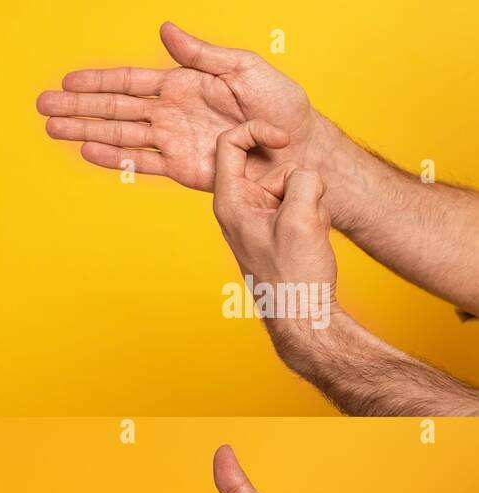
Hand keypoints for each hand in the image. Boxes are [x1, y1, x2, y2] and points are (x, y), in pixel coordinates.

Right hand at [37, 22, 318, 190]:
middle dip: (76, 106)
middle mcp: (171, 112)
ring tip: (51, 129)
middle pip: (113, 108)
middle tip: (41, 105)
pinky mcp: (180, 169)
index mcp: (183, 83)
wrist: (297, 151)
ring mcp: (172, 142)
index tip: (67, 80)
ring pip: (118, 134)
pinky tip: (87, 150)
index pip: (130, 80)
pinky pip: (140, 162)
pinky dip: (113, 158)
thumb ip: (201, 54)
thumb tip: (165, 31)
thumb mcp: (244, 68)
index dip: (97, 79)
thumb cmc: (281, 106)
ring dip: (83, 130)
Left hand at [213, 121, 336, 331]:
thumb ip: (302, 182)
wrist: (302, 312)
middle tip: (302, 217)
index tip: (284, 139)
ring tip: (307, 232)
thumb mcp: (301, 220)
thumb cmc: (293, 275)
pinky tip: (311, 236)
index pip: (229, 143)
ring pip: (294, 182)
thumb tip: (305, 173)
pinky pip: (302, 200)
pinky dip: (313, 212)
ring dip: (309, 201)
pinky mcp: (277, 223)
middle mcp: (239, 205)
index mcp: (229, 201)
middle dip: (297, 182)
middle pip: (273, 165)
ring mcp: (259, 215)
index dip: (257, 131)